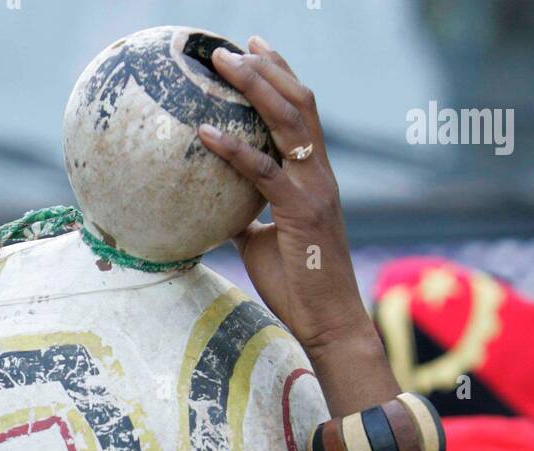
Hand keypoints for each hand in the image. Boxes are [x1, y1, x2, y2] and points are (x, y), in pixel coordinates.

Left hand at [198, 37, 372, 358]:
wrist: (329, 321)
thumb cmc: (298, 287)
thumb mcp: (263, 244)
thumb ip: (247, 217)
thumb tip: (217, 208)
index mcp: (316, 178)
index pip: (302, 114)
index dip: (280, 77)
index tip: (254, 50)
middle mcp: (320, 175)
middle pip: (298, 103)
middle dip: (265, 67)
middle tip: (231, 46)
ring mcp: (314, 190)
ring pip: (288, 122)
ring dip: (255, 87)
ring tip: (223, 63)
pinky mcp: (300, 212)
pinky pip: (263, 171)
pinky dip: (233, 148)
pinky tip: (205, 133)